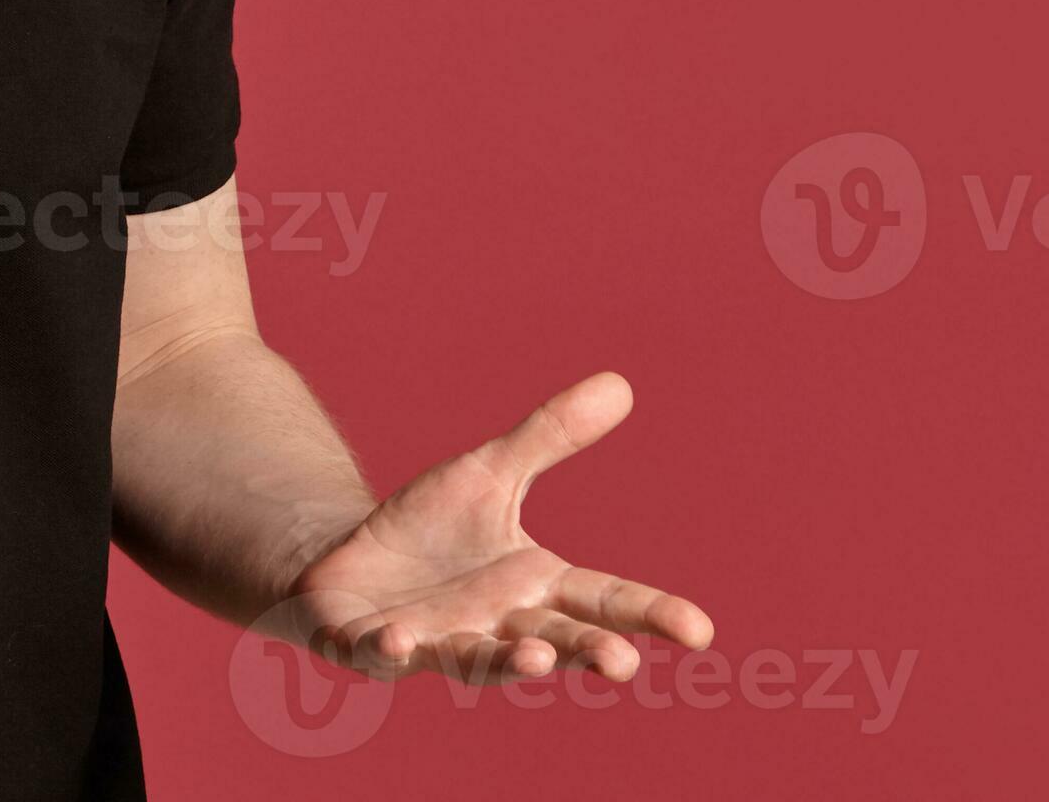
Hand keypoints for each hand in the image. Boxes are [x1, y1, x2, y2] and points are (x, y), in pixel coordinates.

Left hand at [282, 371, 712, 682]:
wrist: (347, 560)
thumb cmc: (430, 529)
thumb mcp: (489, 474)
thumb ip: (549, 438)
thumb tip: (620, 384)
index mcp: (533, 588)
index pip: (604, 602)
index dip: (650, 615)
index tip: (701, 630)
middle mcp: (495, 626)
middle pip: (553, 643)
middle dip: (584, 654)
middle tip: (620, 664)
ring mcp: (437, 642)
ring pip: (475, 661)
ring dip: (504, 664)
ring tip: (537, 659)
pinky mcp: (374, 646)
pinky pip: (384, 653)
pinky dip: (393, 649)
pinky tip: (398, 637)